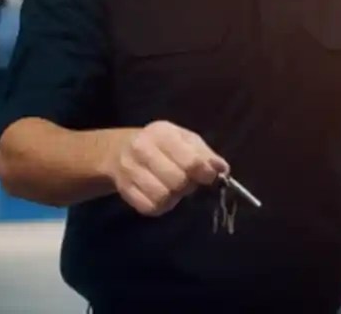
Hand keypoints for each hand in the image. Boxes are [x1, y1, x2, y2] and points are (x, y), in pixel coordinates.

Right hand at [108, 120, 227, 216]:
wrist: (117, 149)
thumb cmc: (158, 144)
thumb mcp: (183, 139)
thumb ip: (204, 153)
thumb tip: (222, 169)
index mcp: (162, 133)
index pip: (191, 161)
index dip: (205, 173)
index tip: (207, 176)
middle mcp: (142, 149)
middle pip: (178, 181)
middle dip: (187, 185)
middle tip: (186, 181)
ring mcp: (130, 170)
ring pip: (163, 197)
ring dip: (173, 197)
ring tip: (172, 188)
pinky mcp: (125, 190)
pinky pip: (149, 207)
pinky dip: (160, 206)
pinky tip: (160, 195)